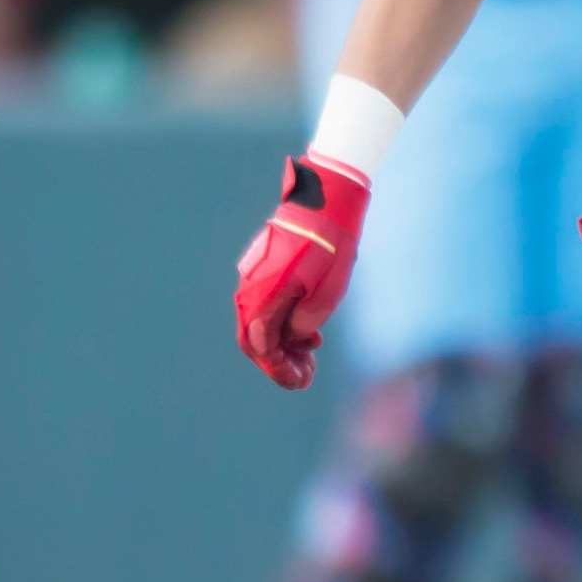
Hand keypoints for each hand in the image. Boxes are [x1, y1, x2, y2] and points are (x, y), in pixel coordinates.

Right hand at [233, 155, 370, 389]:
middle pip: (256, 340)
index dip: (280, 370)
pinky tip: (312, 330)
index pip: (262, 348)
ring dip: (284, 343)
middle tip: (305, 375)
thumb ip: (306, 323)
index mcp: (262, 297)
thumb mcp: (328, 292)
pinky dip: (285, 323)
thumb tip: (296, 336)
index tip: (300, 383)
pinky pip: (268, 305)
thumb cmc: (331, 245)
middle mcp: (251, 289)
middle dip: (279, 362)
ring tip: (313, 352)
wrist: (326, 198)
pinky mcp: (265, 269)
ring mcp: (255, 278)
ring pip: (262, 324)